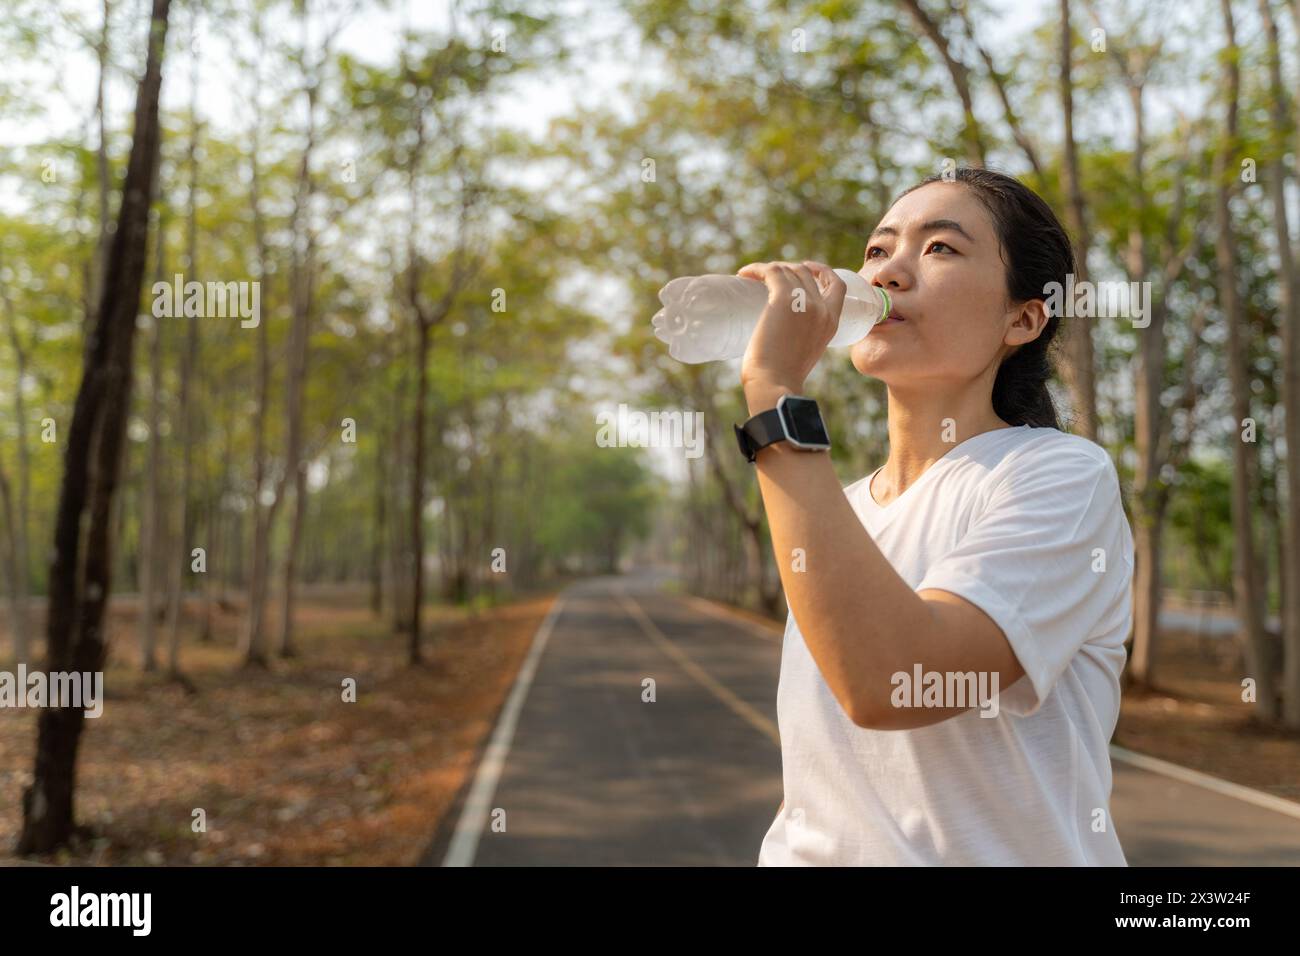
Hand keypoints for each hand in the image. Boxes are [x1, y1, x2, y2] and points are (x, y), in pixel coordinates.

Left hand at [737, 260, 846, 393]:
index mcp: (833, 322)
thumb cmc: (782, 378)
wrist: (775, 385)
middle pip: (806, 273)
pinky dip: (755, 269)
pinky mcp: (784, 300)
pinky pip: (771, 272)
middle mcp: (823, 309)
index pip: (837, 284)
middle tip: (766, 277)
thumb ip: (803, 339)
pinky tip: (743, 274)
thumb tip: (781, 335)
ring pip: (788, 270)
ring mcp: (805, 302)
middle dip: (787, 269)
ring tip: (751, 277)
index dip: (822, 271)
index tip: (806, 268)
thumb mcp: (806, 352)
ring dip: (768, 269)